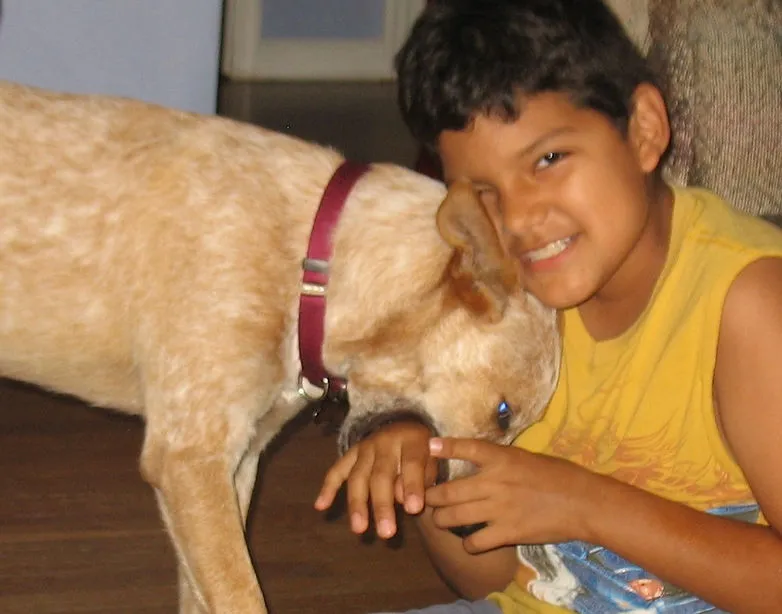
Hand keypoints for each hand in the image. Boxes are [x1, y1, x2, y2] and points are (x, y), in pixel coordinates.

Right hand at [314, 421, 437, 538]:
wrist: (404, 426)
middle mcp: (385, 441)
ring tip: (359, 529)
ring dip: (357, 504)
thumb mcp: (433, 459)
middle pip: (381, 474)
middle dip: (382, 504)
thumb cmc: (422, 451)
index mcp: (411, 440)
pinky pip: (336, 470)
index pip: (412, 463)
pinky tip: (320, 506)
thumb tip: (405, 500)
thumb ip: (424, 477)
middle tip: (386, 533)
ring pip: (358, 476)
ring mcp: (364, 447)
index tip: (414, 509)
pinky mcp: (350, 453)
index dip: (412, 486)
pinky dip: (328, 488)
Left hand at [426, 437, 597, 551]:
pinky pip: (474, 541)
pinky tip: (469, 541)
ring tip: (439, 519)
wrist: (583, 502)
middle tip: (425, 499)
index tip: (429, 447)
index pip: (466, 448)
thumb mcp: (527, 457)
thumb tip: (481, 460)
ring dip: (441, 520)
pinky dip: (467, 543)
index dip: (445, 447)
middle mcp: (495, 482)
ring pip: (454, 516)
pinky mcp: (507, 532)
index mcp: (502, 458)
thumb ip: (501, 460)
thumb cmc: (559, 475)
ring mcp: (499, 508)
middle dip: (431, 497)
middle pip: (449, 491)